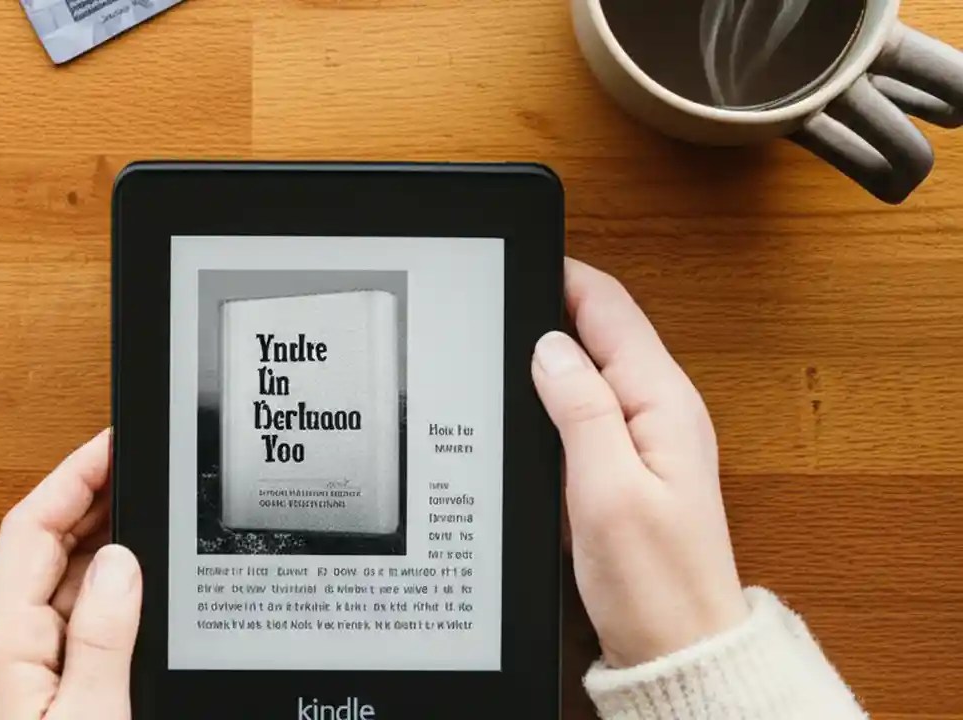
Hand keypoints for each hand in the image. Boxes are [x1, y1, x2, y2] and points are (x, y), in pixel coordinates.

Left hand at [0, 429, 141, 719]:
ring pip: (52, 581)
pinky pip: (57, 617)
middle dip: (92, 501)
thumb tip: (119, 562)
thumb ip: (104, 638)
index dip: (73, 476)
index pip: (30, 529)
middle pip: (39, 546)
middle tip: (142, 471)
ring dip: (97, 546)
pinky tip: (130, 584)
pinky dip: (95, 589)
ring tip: (147, 517)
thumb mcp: (91, 717)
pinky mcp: (17, 685)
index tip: (111, 444)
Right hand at [530, 259, 748, 667]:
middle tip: (494, 301)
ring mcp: (644, 435)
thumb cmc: (652, 583)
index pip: (610, 307)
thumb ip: (579, 407)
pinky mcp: (626, 462)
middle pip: (599, 329)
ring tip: (501, 337)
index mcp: (662, 401)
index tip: (517, 261)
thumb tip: (548, 345)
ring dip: (551, 349)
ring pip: (589, 366)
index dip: (563, 275)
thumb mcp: (606, 489)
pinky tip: (525, 399)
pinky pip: (586, 405)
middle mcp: (659, 408)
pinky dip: (554, 392)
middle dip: (550, 306)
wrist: (676, 647)